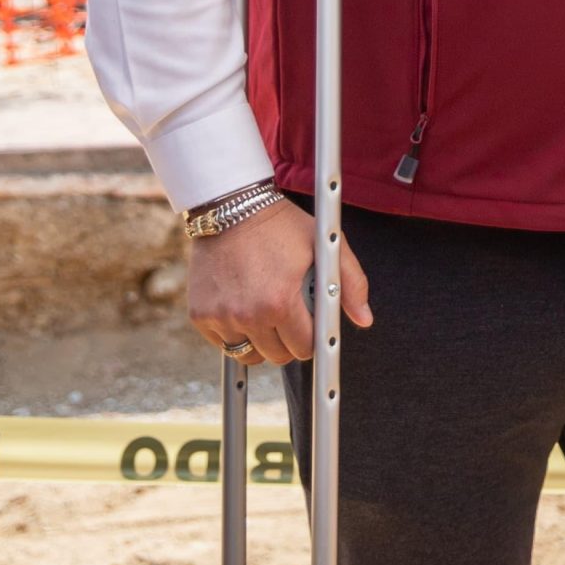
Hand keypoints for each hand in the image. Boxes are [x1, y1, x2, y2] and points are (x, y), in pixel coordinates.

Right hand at [189, 200, 372, 365]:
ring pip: (248, 355)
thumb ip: (351, 283)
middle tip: (290, 315)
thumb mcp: (325, 246)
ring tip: (267, 312)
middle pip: (277, 356)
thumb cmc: (283, 226)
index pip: (304, 347)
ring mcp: (220, 317)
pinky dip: (235, 334)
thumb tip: (365, 320)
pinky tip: (244, 308)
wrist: (231, 208)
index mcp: (280, 302)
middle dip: (289, 341)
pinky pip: (223, 344)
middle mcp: (247, 315)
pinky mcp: (200, 315)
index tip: (311, 324)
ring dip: (261, 341)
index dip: (313, 337)